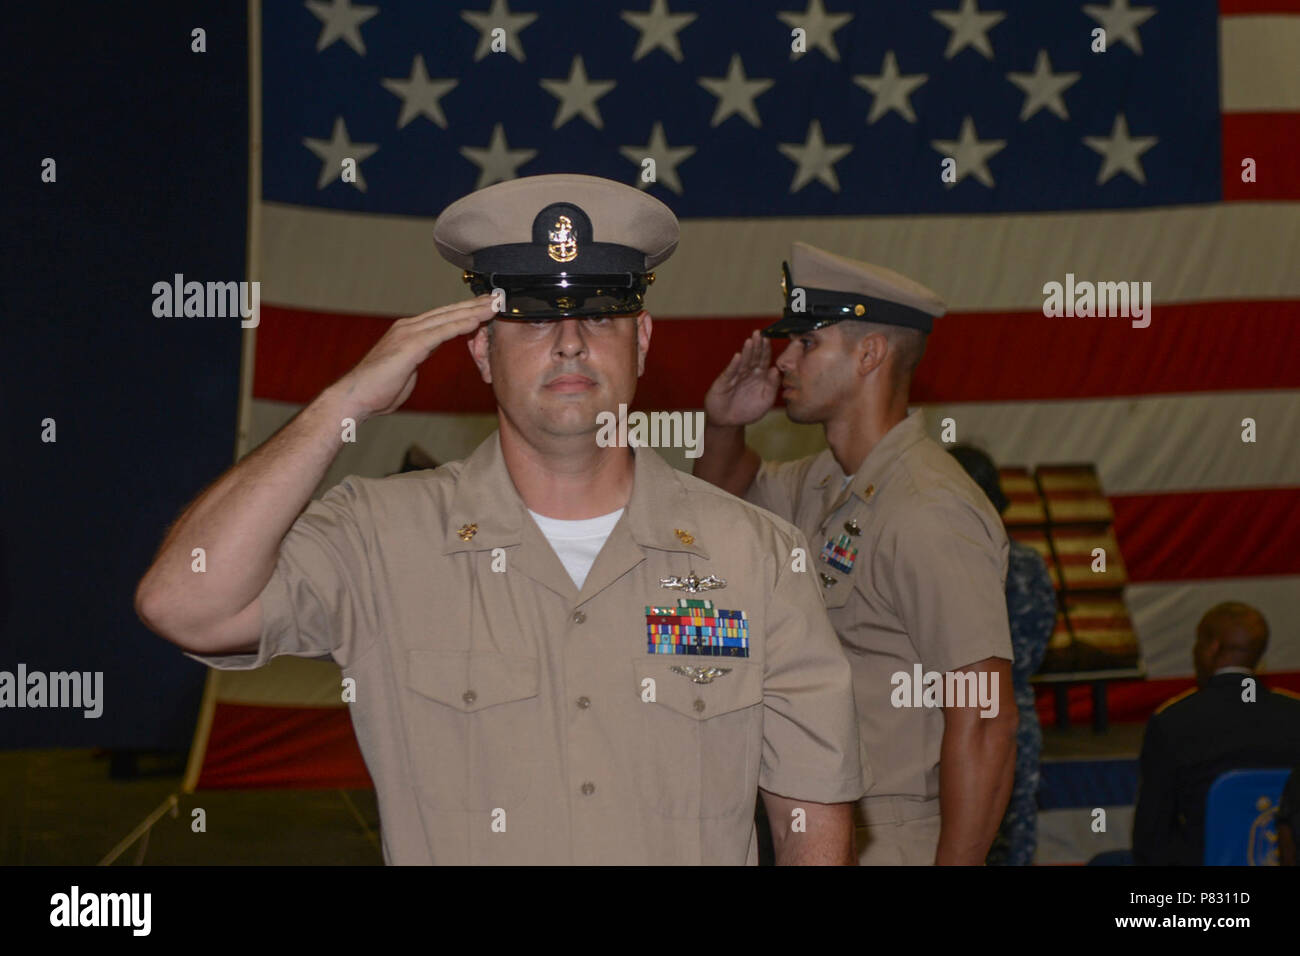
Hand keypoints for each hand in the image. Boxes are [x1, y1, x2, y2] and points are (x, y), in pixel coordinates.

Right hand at [329, 296, 495, 420]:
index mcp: (408, 332)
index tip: (485, 306)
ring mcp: (408, 334)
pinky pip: (440, 333)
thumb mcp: (406, 367)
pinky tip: (476, 321)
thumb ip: (419, 355)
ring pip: (447, 318)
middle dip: (474, 305)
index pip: (443, 317)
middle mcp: (408, 327)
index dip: (465, 310)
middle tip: (497, 298)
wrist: (355, 397)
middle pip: (448, 312)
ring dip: (473, 311)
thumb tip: (428, 350)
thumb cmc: (378, 389)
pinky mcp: (409, 346)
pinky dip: (459, 326)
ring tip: (494, 305)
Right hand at [703, 330, 779, 426]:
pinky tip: (738, 357)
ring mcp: (735, 377)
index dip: (766, 350)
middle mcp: (747, 373)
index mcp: (759, 376)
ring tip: (751, 341)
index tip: (769, 339)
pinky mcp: (724, 383)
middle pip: (753, 357)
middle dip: (757, 345)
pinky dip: (734, 365)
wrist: (729, 422)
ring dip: (747, 352)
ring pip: (742, 362)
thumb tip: (776, 370)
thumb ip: (772, 386)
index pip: (763, 360)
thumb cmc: (748, 410)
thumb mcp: (765, 400)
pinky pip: (730, 373)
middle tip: (760, 333)